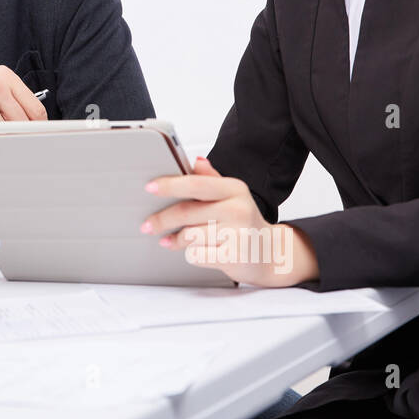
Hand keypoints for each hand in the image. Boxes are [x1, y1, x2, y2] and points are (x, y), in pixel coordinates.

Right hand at [0, 65, 45, 147]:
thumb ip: (13, 107)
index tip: (35, 139)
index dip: (36, 129)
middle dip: (18, 137)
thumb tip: (41, 130)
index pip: (36, 109)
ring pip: (11, 135)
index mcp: (3, 76)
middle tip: (4, 142)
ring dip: (1, 144)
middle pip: (26, 124)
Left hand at [141, 157, 318, 286]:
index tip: (150, 187)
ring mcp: (238, 234)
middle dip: (162, 219)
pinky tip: (192, 251)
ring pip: (189, 236)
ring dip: (175, 239)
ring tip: (170, 240)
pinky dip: (189, 254)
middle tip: (147, 225)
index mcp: (235, 189)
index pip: (196, 184)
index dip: (170, 185)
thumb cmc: (244, 222)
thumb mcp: (232, 196)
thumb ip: (211, 179)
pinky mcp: (234, 257)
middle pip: (186, 212)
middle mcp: (238, 209)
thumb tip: (195, 161)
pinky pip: (196, 255)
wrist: (271, 254)